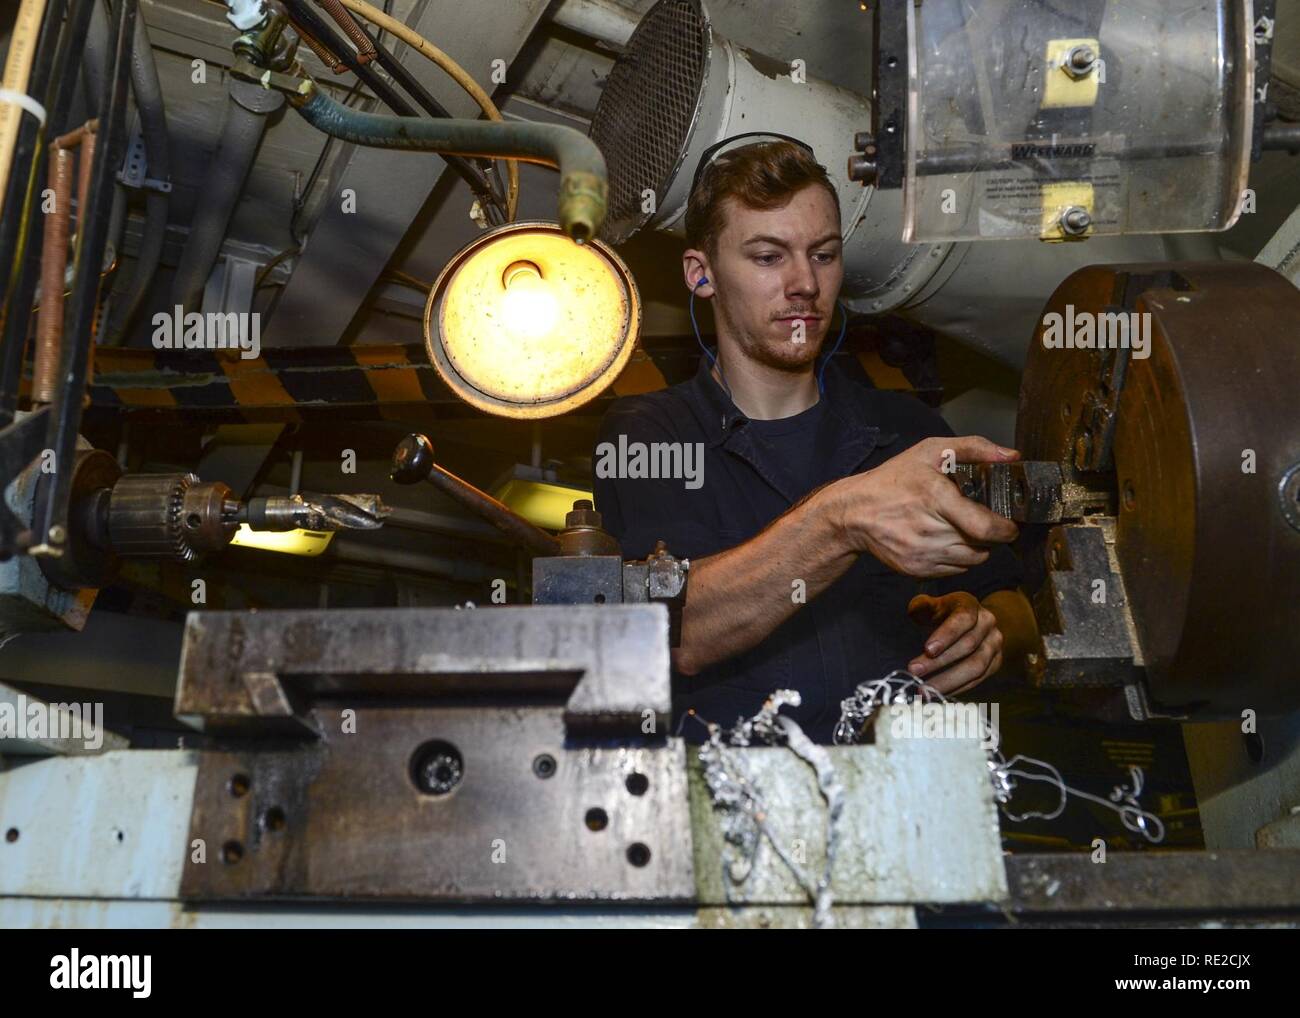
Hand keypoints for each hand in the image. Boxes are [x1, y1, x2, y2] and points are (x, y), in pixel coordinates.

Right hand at [824, 436, 1019, 577]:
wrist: (854, 513)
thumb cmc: (894, 479)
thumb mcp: (930, 451)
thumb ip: (974, 448)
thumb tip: (1012, 457)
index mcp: (936, 498)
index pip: (986, 528)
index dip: (1006, 529)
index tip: (1011, 522)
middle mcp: (930, 531)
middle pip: (984, 545)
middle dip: (994, 535)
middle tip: (987, 520)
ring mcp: (923, 554)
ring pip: (973, 560)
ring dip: (978, 547)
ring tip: (966, 529)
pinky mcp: (917, 570)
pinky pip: (955, 570)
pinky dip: (959, 557)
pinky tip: (948, 540)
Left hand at [906, 591, 1003, 695]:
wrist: (973, 623)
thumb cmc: (944, 615)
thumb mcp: (931, 605)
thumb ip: (922, 606)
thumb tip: (916, 610)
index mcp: (970, 605)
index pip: (963, 618)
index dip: (947, 634)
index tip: (927, 649)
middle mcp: (987, 623)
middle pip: (967, 645)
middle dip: (939, 661)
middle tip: (914, 671)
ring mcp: (994, 644)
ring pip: (976, 666)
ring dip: (948, 680)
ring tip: (924, 690)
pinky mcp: (995, 663)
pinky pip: (978, 680)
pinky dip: (957, 688)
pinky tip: (938, 694)